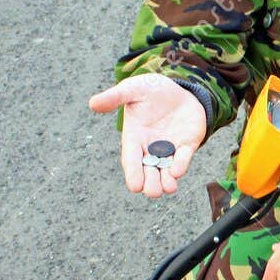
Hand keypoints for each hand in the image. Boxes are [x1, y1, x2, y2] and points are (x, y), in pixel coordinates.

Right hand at [87, 74, 205, 198]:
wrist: (178, 88)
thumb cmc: (150, 90)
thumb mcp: (132, 89)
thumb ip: (114, 97)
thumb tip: (92, 103)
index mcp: (134, 138)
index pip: (131, 160)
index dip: (133, 173)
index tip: (134, 187)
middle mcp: (150, 148)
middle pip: (148, 172)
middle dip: (150, 183)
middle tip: (152, 191)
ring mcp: (169, 148)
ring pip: (165, 172)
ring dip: (166, 182)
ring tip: (168, 187)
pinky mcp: (186, 145)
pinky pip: (183, 158)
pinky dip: (181, 165)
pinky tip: (177, 171)